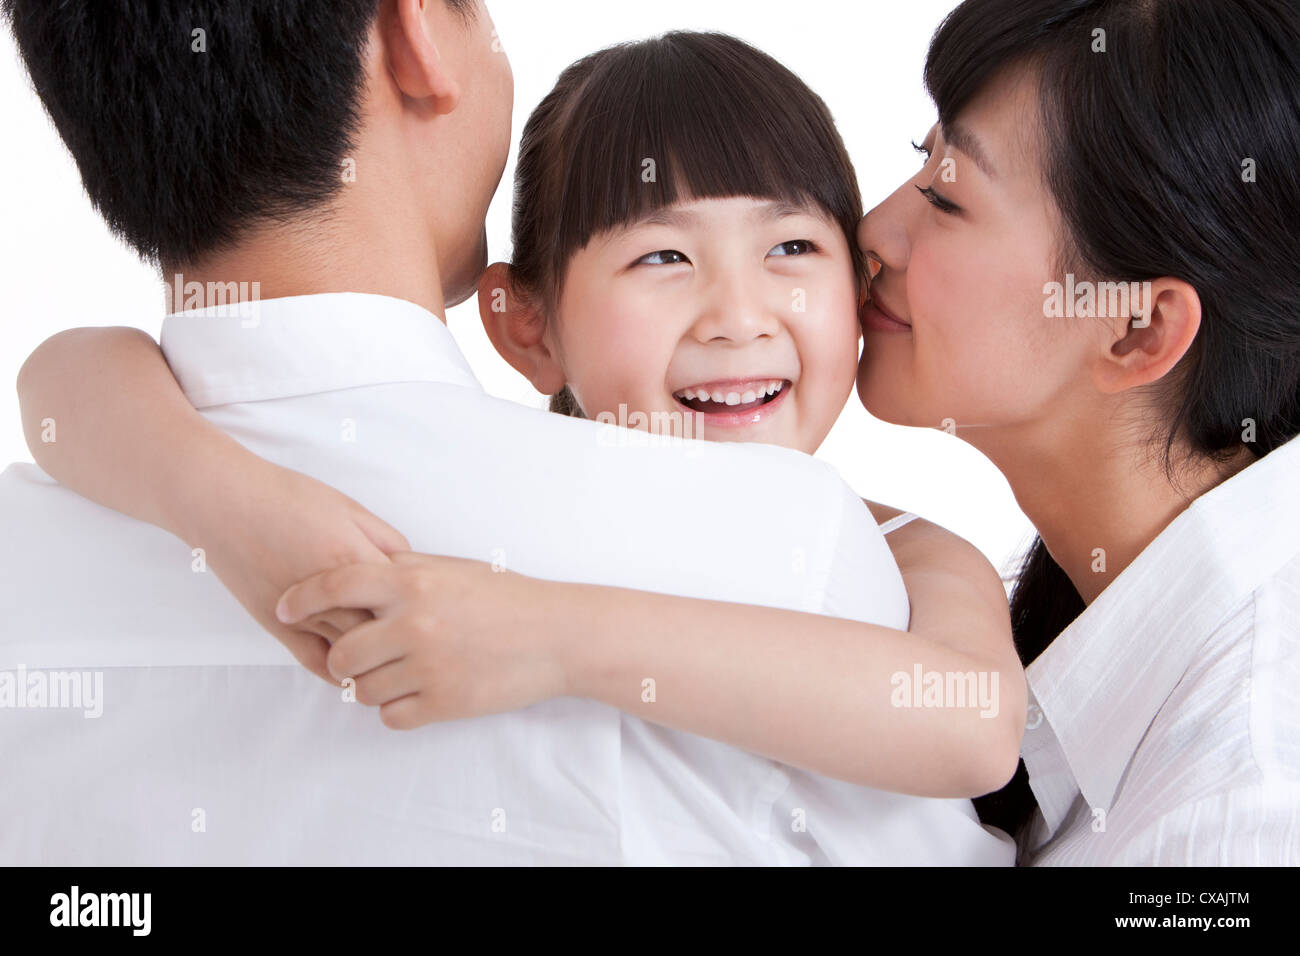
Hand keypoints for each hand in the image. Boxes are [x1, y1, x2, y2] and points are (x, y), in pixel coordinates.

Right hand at [180, 459, 409, 681]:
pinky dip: (342, 675)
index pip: (405, 599)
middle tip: (427, 648)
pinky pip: (318, 664)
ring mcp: (304, 615)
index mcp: (355, 560)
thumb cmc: (289, 498)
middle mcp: (332, 595)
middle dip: (406, 640)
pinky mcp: (279, 628)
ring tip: (401, 666)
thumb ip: (387, 540)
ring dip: (378, 663)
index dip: (424, 607)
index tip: (437, 614)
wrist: (225, 503)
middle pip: (383, 633)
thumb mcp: (351, 508)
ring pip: (354, 654)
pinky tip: (360, 676)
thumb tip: (412, 568)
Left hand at [275, 553, 568, 728]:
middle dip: (343, 658)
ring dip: (370, 686)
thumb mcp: (452, 569)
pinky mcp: (444, 702)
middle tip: (358, 657)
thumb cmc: (506, 597)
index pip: (336, 585)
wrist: (557, 635)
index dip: (301, 598)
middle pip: (341, 652)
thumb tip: (355, 573)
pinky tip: (415, 693)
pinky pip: (391, 716)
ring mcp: (428, 666)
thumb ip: (404, 572)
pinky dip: (395, 709)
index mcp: (414, 582)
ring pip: (362, 690)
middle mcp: (415, 623)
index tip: (283, 608)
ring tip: (396, 674)